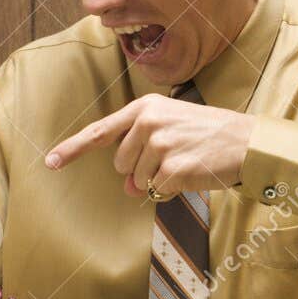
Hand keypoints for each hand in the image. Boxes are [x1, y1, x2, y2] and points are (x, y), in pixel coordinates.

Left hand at [44, 94, 253, 198]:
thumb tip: (128, 187)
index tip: (50, 162)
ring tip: (186, 160)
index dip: (73, 149)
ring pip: (139, 181)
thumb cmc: (208, 134)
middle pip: (122, 165)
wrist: (247, 140)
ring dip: (159, 180)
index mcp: (145, 108)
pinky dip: (174, 188)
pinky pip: (159, 190)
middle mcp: (148, 122)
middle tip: (174, 156)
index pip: (101, 132)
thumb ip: (141, 153)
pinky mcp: (174, 166)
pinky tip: (193, 172)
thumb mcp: (172, 133)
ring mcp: (161, 144)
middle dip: (141, 170)